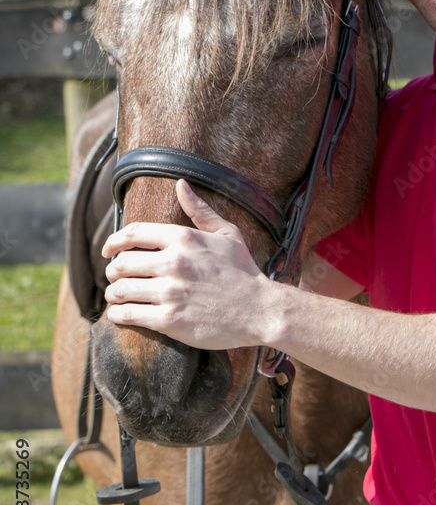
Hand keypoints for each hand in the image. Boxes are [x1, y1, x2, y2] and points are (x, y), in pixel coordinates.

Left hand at [102, 180, 276, 348]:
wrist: (260, 311)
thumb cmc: (244, 272)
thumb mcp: (227, 233)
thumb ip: (200, 210)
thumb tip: (181, 184)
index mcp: (184, 239)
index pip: (133, 233)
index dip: (113, 241)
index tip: (107, 250)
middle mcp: (173, 263)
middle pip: (122, 263)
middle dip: (112, 270)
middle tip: (114, 277)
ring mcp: (170, 292)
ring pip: (121, 290)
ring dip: (112, 293)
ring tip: (115, 296)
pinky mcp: (169, 320)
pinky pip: (128, 314)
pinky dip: (117, 314)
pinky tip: (120, 314)